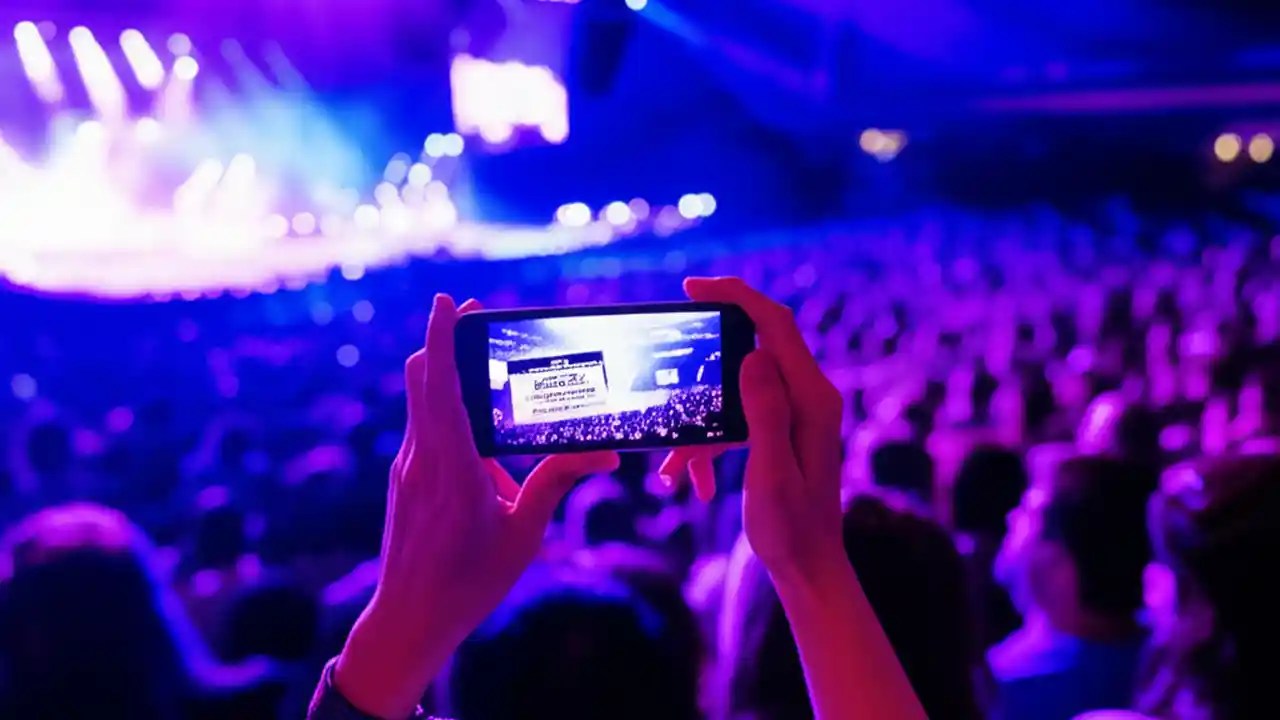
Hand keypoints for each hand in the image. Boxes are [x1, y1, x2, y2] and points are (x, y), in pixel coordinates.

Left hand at [336, 294, 618, 719]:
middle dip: (445, 342)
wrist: (407, 621)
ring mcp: (408, 468)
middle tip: (475, 319)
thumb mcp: (524, 534)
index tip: (448, 301)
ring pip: (422, 404)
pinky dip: (448, 419)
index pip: (441, 383)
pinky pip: (425, 433)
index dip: (441, 336)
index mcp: (451, 464)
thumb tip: (606, 456)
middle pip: (422, 379)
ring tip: (490, 383)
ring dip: (449, 382)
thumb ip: (557, 483)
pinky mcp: (406, 482)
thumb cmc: (468, 582)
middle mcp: (421, 456)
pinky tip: (483, 447)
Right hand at [661, 277, 844, 586]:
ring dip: (702, 426)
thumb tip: (752, 354)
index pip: (775, 324)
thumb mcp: (772, 472)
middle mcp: (808, 396)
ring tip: (674, 472)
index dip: (736, 296)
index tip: (693, 288)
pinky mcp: (782, 430)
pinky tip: (692, 484)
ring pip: (737, 391)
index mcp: (811, 398)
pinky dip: (710, 443)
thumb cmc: (792, 527)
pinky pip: (738, 419)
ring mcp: (796, 413)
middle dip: (706, 357)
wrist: (808, 567)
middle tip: (666, 352)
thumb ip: (765, 412)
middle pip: (754, 345)